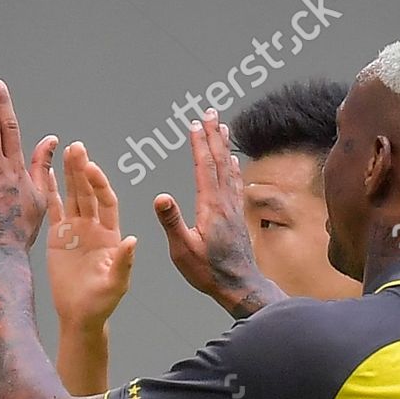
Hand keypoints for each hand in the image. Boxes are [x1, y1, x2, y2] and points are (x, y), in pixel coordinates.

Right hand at [47, 143, 137, 331]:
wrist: (80, 314)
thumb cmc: (102, 302)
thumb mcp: (116, 284)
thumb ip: (124, 262)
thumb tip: (132, 240)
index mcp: (110, 234)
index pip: (106, 202)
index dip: (99, 184)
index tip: (91, 168)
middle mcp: (93, 227)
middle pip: (88, 192)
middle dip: (82, 170)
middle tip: (77, 147)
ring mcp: (75, 230)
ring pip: (72, 196)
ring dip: (69, 174)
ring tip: (66, 149)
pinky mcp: (58, 236)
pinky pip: (54, 209)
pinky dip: (50, 191)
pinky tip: (46, 172)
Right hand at [154, 110, 272, 307]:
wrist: (239, 285)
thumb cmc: (209, 271)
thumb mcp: (183, 249)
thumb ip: (172, 222)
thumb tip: (160, 196)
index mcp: (210, 207)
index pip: (204, 167)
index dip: (199, 144)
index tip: (195, 123)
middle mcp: (225, 202)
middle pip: (219, 161)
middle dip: (213, 136)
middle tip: (211, 113)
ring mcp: (233, 208)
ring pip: (229, 169)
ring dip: (224, 146)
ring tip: (223, 127)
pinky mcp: (237, 216)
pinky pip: (235, 183)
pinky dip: (233, 167)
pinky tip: (234, 162)